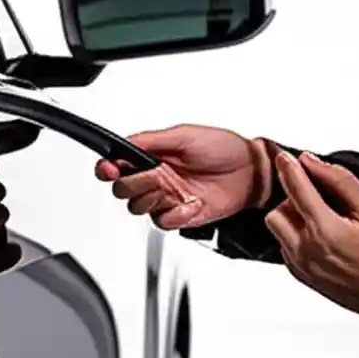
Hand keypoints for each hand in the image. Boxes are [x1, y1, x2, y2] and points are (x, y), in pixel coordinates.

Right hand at [95, 125, 272, 229]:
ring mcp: (167, 199)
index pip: (115, 166)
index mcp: (151, 157)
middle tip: (156, 176)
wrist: (252, 172)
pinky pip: (163, 222)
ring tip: (175, 188)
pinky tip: (191, 203)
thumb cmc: (224, 148)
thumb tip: (123, 142)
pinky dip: (175, 214)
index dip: (106, 169)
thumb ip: (150, 140)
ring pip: (138, 208)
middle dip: (134, 183)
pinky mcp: (181, 216)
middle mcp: (155, 179)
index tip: (110, 168)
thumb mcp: (184, 135)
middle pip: (122, 190)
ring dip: (154, 198)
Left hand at [265, 151, 358, 341]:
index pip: (295, 189)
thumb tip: (313, 162)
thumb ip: (340, 182)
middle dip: (294, 199)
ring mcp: (300, 265)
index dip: (287, 168)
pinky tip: (322, 239)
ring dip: (293, 218)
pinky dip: (295, 236)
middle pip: (277, 210)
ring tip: (323, 220)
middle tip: (321, 200)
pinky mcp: (300, 275)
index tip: (283, 157)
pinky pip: (284, 246)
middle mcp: (306, 250)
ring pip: (278, 228)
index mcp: (325, 231)